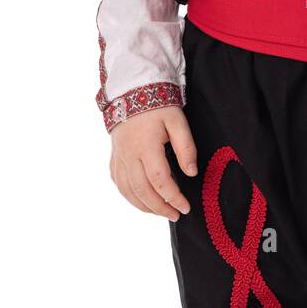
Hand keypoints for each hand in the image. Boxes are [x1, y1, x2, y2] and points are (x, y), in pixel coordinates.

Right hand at [109, 105, 197, 220]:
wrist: (131, 92)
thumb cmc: (158, 106)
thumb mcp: (177, 121)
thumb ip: (186, 147)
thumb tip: (191, 173)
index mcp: (146, 146)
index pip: (160, 180)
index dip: (173, 197)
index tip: (185, 207)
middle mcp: (129, 155)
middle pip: (142, 191)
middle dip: (160, 207)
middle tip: (175, 215)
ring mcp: (119, 157)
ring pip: (128, 191)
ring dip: (144, 206)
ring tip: (161, 212)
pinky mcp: (114, 157)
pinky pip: (119, 183)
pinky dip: (129, 196)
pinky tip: (140, 201)